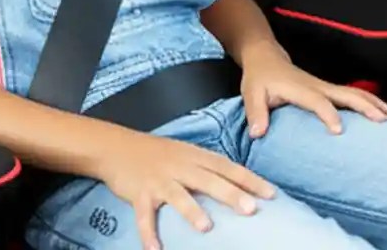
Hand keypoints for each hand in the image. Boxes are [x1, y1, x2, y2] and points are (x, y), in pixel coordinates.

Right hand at [92, 127, 276, 249]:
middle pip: (208, 180)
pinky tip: (155, 249)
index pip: (227, 167)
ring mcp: (159, 179)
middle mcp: (179, 166)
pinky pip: (144, 215)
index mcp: (194, 156)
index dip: (249, 180)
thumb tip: (238, 184)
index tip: (271, 194)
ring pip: (178, 195)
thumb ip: (207, 167)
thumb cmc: (154, 153)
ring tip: (207, 227)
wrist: (115, 147)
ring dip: (192, 211)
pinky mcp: (139, 193)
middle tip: (251, 209)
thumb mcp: (184, 152)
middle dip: (230, 194)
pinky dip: (148, 233)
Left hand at [239, 43, 386, 137]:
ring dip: (374, 103)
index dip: (327, 113)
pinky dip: (371, 102)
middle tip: (382, 121)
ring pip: (355, 92)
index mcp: (299, 88)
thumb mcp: (251, 94)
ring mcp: (326, 87)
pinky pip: (354, 95)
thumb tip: (258, 134)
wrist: (267, 58)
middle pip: (346, 93)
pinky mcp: (330, 90)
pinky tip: (385, 113)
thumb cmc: (260, 78)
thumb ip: (255, 113)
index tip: (339, 130)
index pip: (317, 100)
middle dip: (365, 106)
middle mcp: (317, 86)